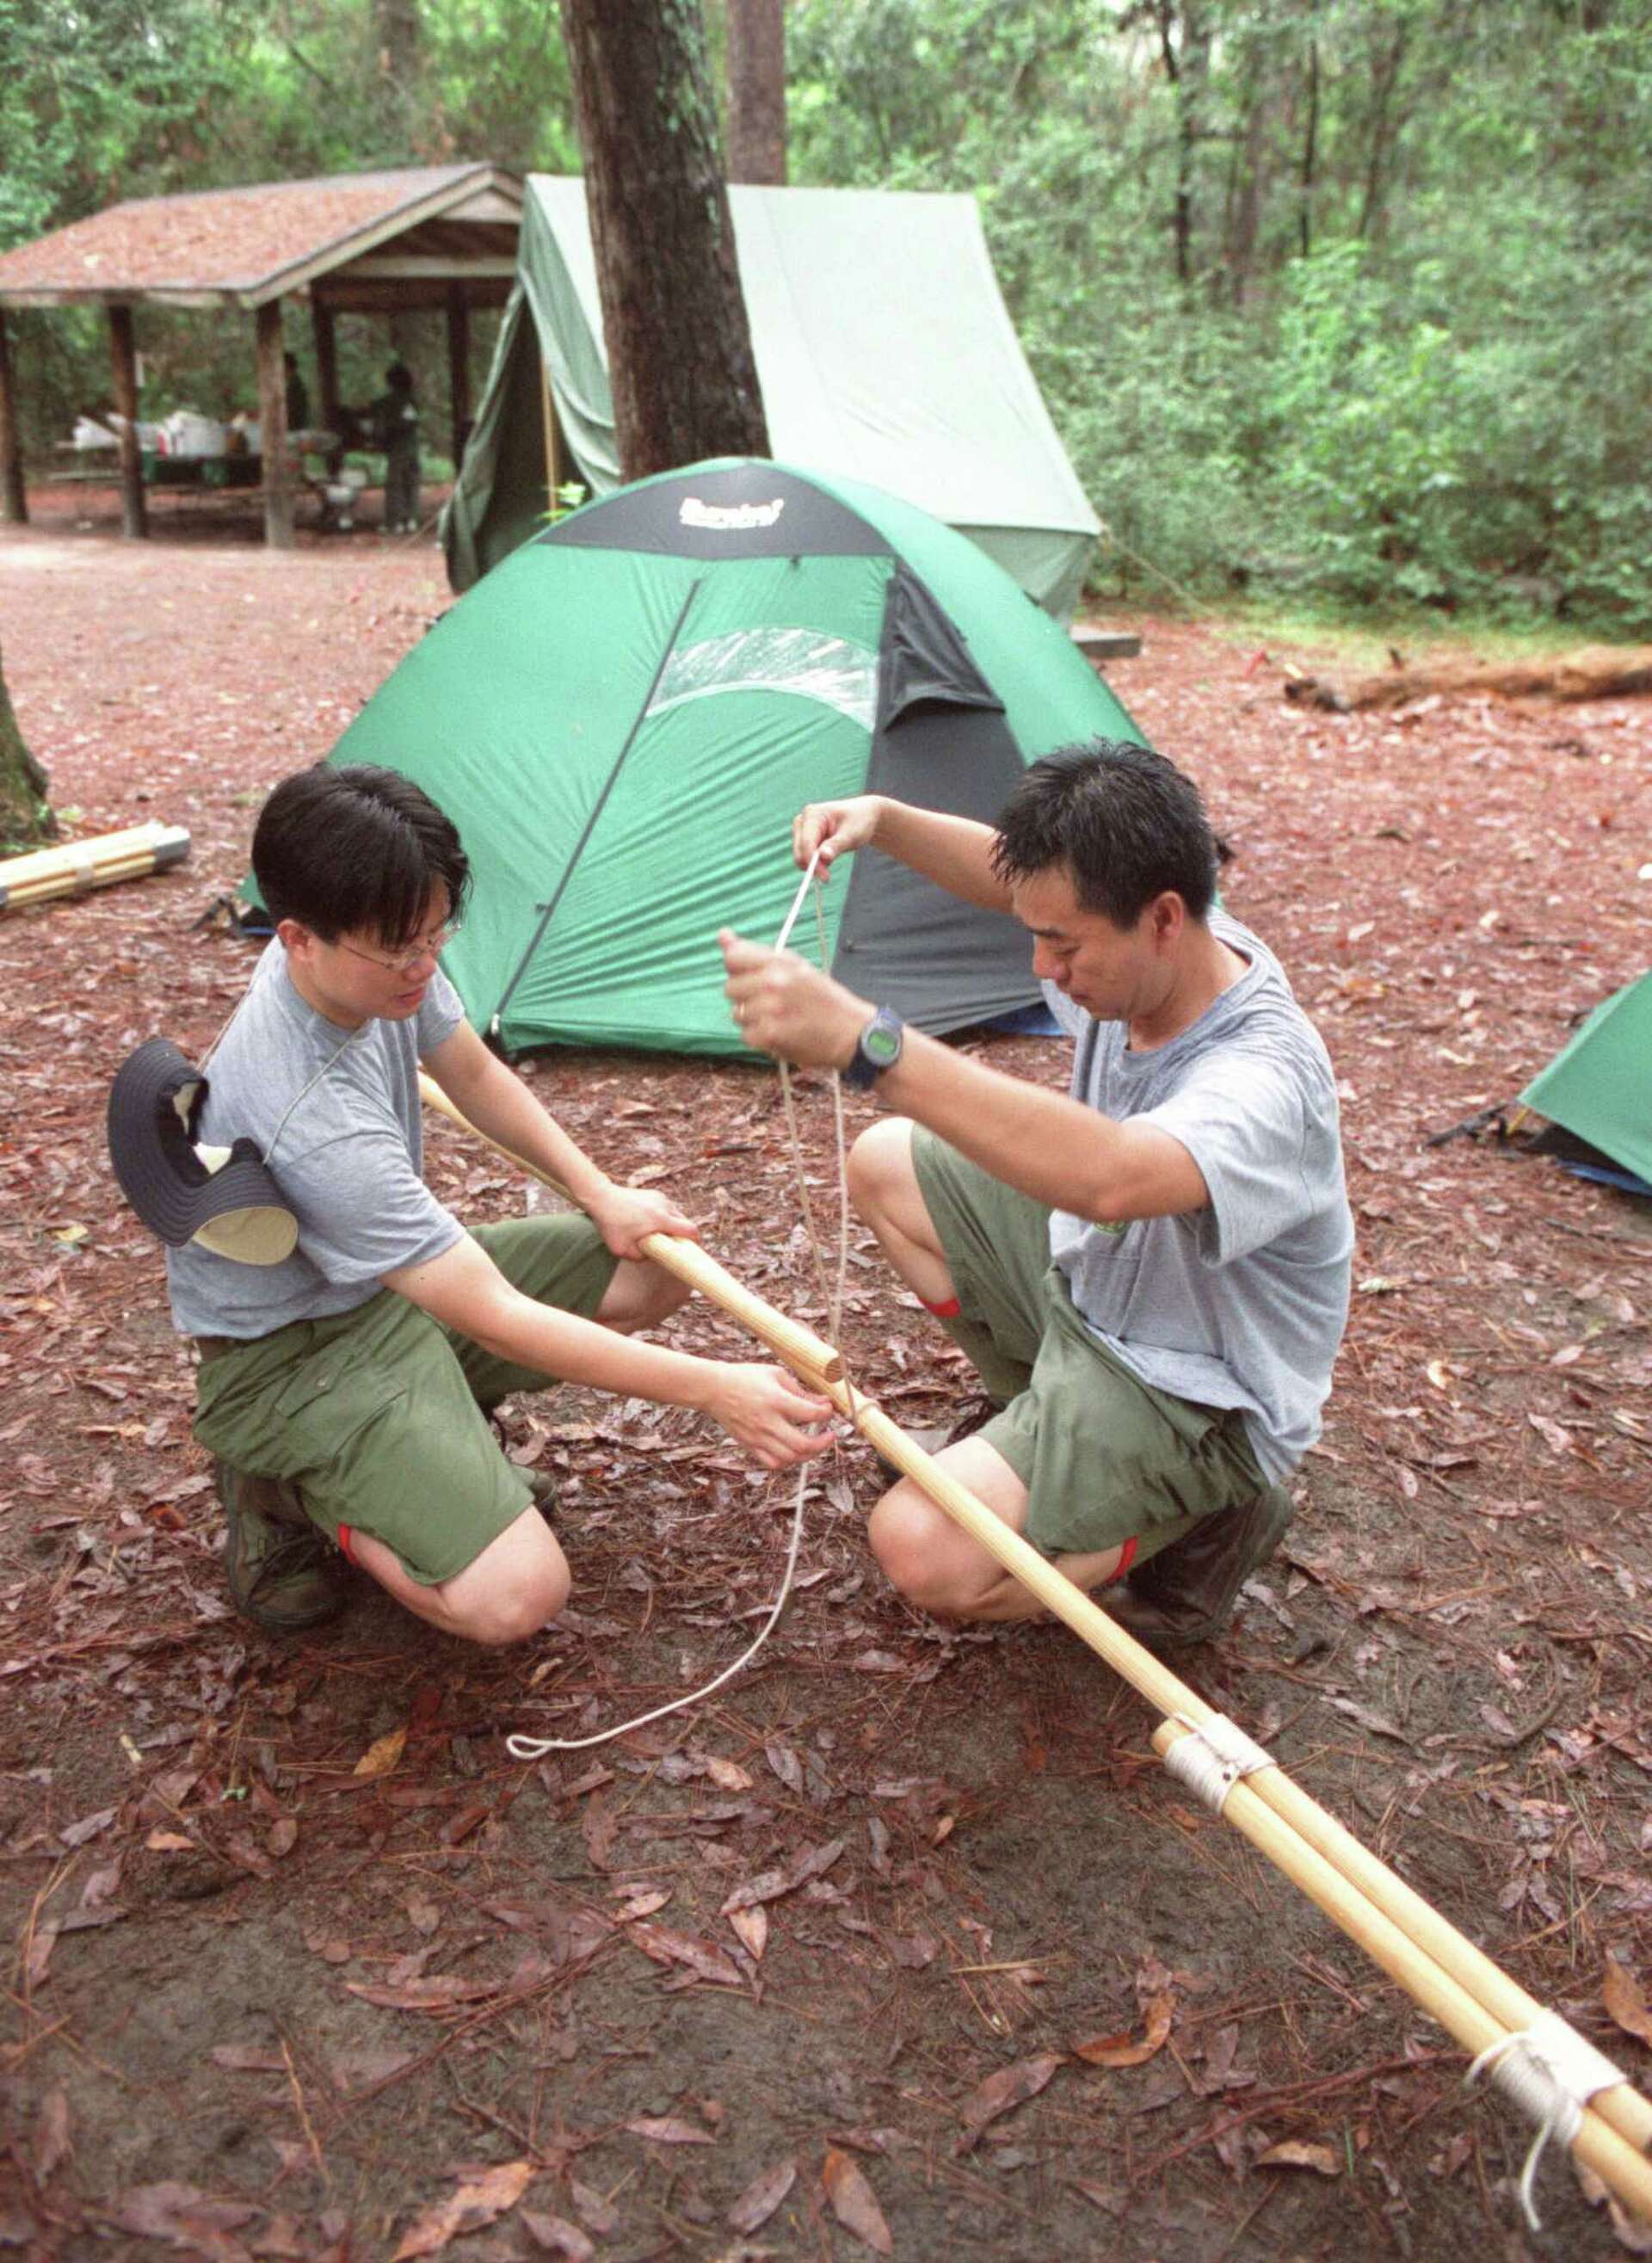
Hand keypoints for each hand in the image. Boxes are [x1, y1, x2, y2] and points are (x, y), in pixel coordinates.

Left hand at [588, 1182, 699, 1260]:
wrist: (601, 1198)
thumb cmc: (611, 1225)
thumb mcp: (622, 1250)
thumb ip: (640, 1258)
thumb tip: (653, 1257)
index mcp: (662, 1220)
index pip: (690, 1230)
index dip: (696, 1241)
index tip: (694, 1249)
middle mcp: (665, 1207)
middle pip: (685, 1222)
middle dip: (683, 1234)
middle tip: (675, 1245)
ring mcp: (660, 1198)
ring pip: (676, 1214)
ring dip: (673, 1224)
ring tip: (660, 1234)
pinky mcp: (654, 1193)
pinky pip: (666, 1207)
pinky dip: (664, 1216)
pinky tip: (651, 1222)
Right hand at [704, 1363, 835, 1468]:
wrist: (714, 1389)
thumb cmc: (746, 1377)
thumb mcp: (776, 1375)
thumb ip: (800, 1391)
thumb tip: (823, 1402)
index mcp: (775, 1400)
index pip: (810, 1413)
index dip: (826, 1413)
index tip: (828, 1409)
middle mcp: (767, 1422)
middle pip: (802, 1444)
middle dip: (823, 1443)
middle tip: (830, 1435)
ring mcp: (757, 1437)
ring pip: (789, 1458)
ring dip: (808, 1453)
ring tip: (814, 1443)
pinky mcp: (749, 1445)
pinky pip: (772, 1463)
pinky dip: (788, 1460)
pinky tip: (794, 1450)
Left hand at [719, 930, 869, 1067]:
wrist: (851, 1033)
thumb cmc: (823, 998)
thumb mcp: (795, 966)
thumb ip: (756, 953)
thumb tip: (722, 934)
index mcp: (780, 962)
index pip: (733, 958)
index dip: (738, 969)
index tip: (751, 977)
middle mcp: (773, 983)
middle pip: (730, 988)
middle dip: (746, 997)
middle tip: (771, 1002)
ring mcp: (770, 1010)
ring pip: (737, 1014)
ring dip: (753, 1019)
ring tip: (778, 1018)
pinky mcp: (769, 1036)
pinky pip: (746, 1035)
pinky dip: (759, 1038)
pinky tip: (779, 1033)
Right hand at [793, 795, 881, 877]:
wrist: (862, 816)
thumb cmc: (859, 822)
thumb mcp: (852, 834)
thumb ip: (836, 845)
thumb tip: (823, 857)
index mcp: (813, 814)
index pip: (807, 842)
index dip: (813, 862)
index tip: (825, 878)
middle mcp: (802, 820)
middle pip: (799, 851)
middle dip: (813, 866)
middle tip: (827, 878)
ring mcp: (801, 829)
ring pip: (800, 856)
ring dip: (815, 864)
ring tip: (833, 859)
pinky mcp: (803, 838)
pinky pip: (804, 857)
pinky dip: (815, 862)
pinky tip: (828, 856)